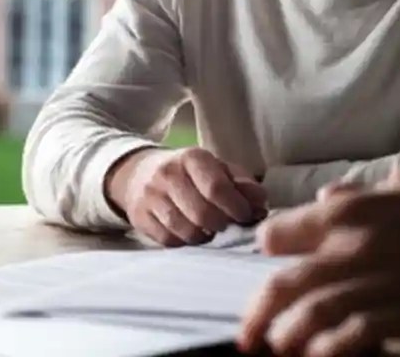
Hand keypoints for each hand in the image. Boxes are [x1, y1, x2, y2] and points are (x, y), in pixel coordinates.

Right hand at [104, 147, 268, 246]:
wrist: (138, 173)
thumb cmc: (189, 174)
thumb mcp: (217, 168)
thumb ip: (242, 183)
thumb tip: (260, 204)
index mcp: (192, 157)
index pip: (217, 188)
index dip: (236, 208)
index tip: (245, 216)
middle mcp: (168, 174)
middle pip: (202, 213)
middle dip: (222, 225)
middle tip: (227, 226)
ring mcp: (151, 196)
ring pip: (186, 231)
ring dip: (204, 236)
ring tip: (210, 230)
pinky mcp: (140, 217)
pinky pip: (169, 241)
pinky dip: (185, 243)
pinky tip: (191, 234)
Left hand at [236, 190, 399, 356]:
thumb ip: (361, 201)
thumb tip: (322, 200)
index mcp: (352, 211)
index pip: (279, 234)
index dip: (271, 258)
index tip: (267, 274)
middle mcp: (354, 244)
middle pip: (282, 285)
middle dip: (257, 315)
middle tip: (249, 335)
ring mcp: (375, 283)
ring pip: (307, 316)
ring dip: (287, 337)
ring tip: (281, 349)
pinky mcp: (397, 318)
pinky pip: (344, 340)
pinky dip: (325, 350)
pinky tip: (319, 355)